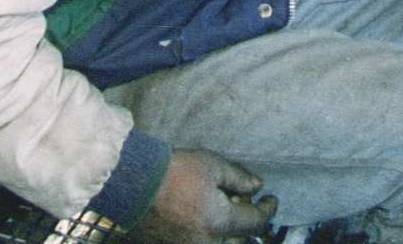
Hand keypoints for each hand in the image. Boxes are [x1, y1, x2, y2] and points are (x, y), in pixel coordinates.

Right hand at [132, 149, 277, 242]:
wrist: (131, 185)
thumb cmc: (173, 172)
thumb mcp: (211, 166)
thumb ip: (238, 179)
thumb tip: (258, 187)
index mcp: (219, 223)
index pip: (255, 222)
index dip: (267, 210)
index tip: (271, 199)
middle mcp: (206, 243)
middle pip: (238, 240)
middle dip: (246, 224)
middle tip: (245, 204)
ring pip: (219, 243)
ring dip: (227, 232)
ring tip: (223, 211)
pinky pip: (200, 242)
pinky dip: (208, 233)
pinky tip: (204, 217)